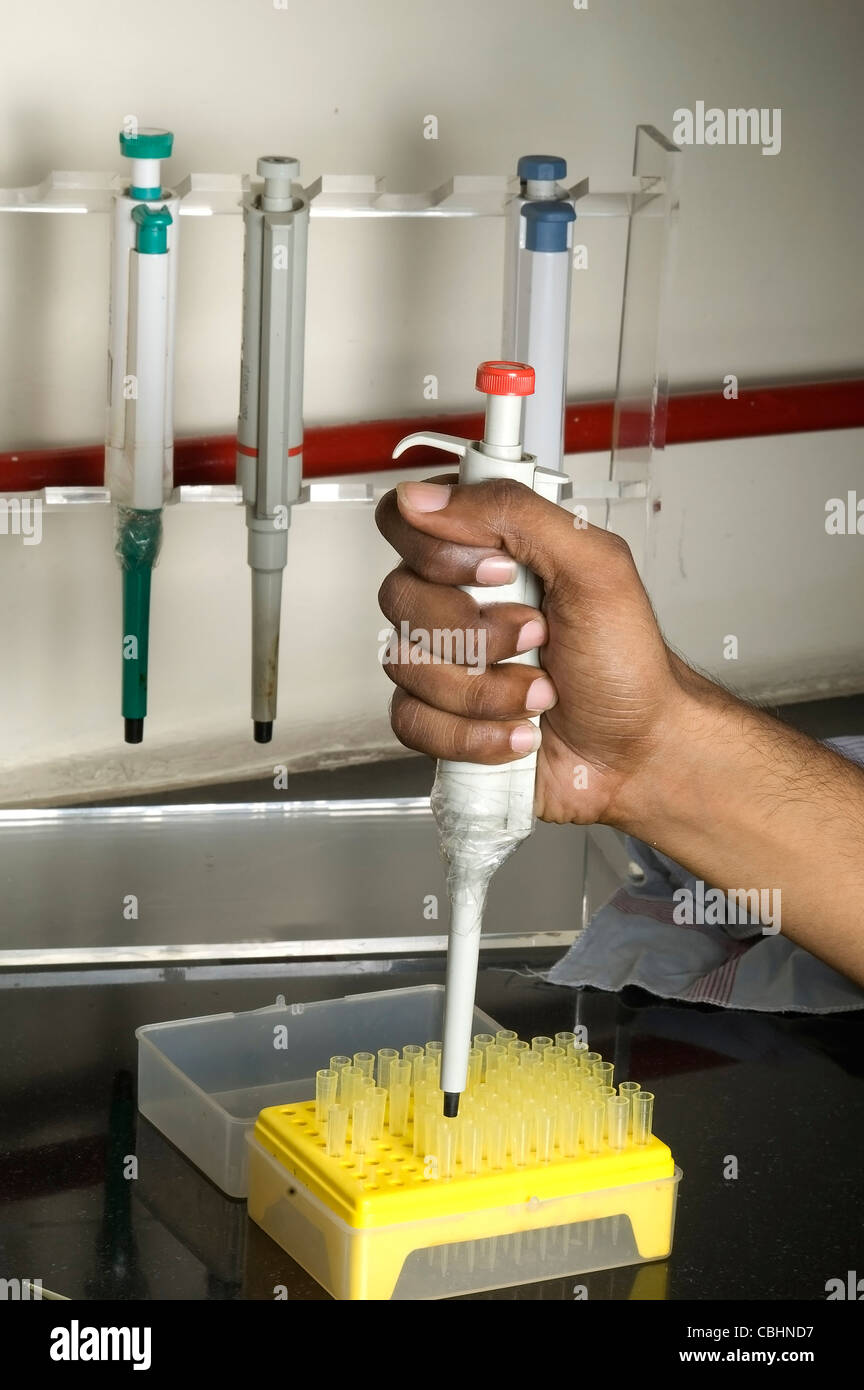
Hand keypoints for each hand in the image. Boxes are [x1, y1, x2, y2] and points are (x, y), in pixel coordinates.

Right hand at [375, 476, 694, 826]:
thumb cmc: (628, 665)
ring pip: (404, 663)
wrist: (637, 752)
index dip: (439, 550)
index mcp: (490, 550)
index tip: (499, 571)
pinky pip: (410, 720)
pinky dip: (471, 733)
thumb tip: (428, 496)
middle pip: (398, 595)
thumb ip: (516, 513)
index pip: (407, 519)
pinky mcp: (439, 718)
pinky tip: (514, 730)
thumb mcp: (595, 567)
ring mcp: (445, 661)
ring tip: (539, 693)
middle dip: (477, 630)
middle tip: (536, 636)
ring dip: (485, 688)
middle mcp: (460, 600)